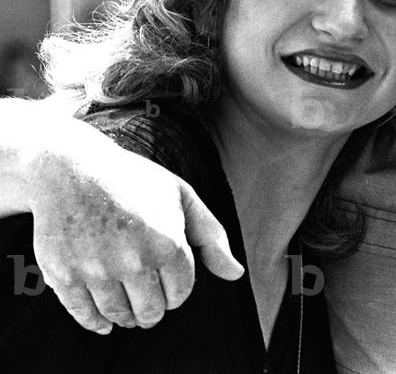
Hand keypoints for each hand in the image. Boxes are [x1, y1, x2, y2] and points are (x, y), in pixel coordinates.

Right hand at [24, 121, 243, 333]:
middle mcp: (133, 259)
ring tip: (128, 307)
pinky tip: (104, 320)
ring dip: (127, 316)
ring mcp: (95, 269)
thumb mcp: (182, 198)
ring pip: (120, 316)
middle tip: (149, 301)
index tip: (168, 281)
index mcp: (168, 242)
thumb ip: (211, 238)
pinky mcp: (63, 275)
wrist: (69, 169)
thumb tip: (236, 274)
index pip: (181, 293)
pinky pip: (85, 315)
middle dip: (154, 309)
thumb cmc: (133, 182)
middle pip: (152, 311)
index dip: (177, 291)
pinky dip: (96, 323)